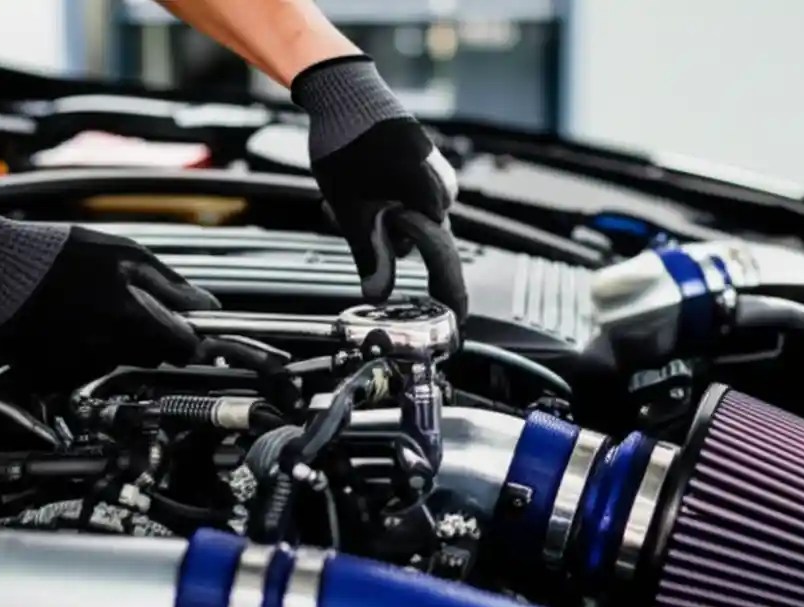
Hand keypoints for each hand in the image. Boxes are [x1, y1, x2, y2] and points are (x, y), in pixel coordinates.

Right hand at [0, 199, 218, 382]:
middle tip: (130, 309)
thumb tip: (206, 304)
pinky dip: (85, 351)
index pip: (186, 349)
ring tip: (91, 310)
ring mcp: (82, 366)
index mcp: (133, 319)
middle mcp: (110, 350)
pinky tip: (70, 325)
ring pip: (121, 362)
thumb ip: (171, 284)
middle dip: (153, 337)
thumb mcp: (124, 255)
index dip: (191, 339)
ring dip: (117, 342)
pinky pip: (87, 369)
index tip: (190, 332)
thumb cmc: (57, 255)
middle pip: (154, 357)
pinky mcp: (56, 375)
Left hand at [292, 55, 466, 320]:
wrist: (344, 90)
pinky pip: (408, 201)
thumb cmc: (347, 141)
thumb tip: (377, 294)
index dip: (448, 294)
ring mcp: (436, 175)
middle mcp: (442, 188)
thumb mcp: (350, 208)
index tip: (458, 320)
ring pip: (408, 221)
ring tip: (347, 197)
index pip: (443, 260)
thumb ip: (368, 255)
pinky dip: (383, 202)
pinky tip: (360, 185)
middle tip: (345, 216)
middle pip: (417, 241)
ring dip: (378, 220)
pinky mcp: (425, 167)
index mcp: (430, 199)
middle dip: (382, 239)